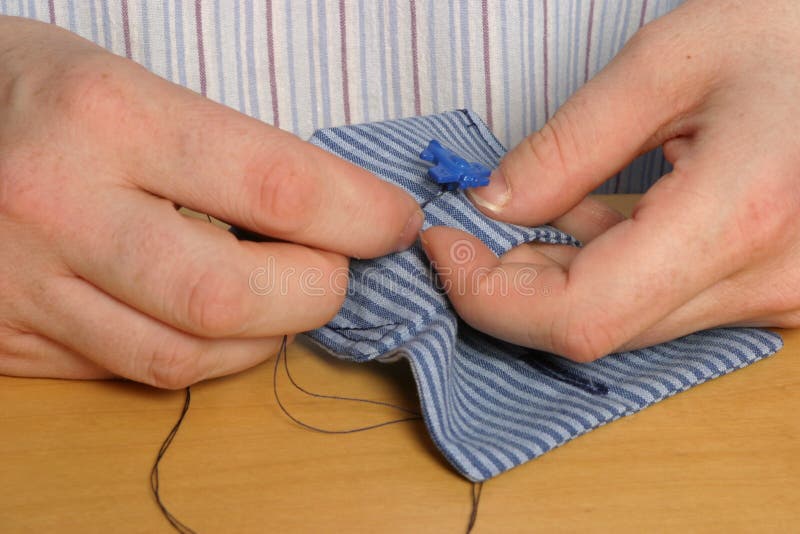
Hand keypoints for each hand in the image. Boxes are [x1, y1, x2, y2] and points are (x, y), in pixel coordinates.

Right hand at [0, 17, 422, 386]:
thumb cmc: (34, 94)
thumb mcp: (125, 85)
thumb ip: (224, 151)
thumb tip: (327, 214)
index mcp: (105, 116)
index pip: (275, 185)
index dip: (359, 214)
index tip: (395, 222)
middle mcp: (60, 204)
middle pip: (232, 295)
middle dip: (315, 291)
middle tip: (335, 268)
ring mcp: (27, 285)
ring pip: (186, 355)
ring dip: (263, 335)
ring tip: (279, 294)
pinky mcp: (12, 339)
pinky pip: (136, 371)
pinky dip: (203, 355)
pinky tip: (214, 320)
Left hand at [421, 0, 799, 360]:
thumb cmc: (795, 30)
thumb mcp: (670, 62)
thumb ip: (569, 144)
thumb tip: (495, 204)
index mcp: (738, 216)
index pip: (580, 317)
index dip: (492, 297)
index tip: (446, 246)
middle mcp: (765, 281)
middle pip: (596, 328)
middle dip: (514, 286)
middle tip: (475, 227)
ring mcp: (777, 296)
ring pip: (626, 321)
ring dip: (559, 276)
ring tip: (540, 208)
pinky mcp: (773, 290)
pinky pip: (664, 303)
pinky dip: (609, 271)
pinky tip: (597, 216)